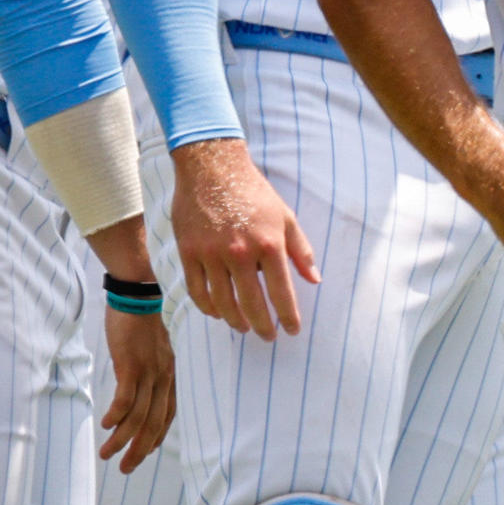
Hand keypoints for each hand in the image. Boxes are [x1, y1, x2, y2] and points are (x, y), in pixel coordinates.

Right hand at [96, 304, 175, 468]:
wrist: (138, 292)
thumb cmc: (141, 319)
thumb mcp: (151, 349)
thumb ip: (148, 370)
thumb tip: (134, 385)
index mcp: (169, 375)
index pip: (168, 415)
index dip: (157, 437)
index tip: (145, 453)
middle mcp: (163, 377)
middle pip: (154, 423)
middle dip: (140, 450)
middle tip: (125, 468)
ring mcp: (149, 372)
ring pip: (139, 416)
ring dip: (122, 439)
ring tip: (107, 454)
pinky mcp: (132, 364)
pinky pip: (126, 398)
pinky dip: (117, 416)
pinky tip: (106, 426)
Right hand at [170, 135, 315, 336]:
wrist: (212, 167)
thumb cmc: (254, 192)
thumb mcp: (286, 217)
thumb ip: (301, 250)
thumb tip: (314, 280)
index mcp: (269, 244)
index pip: (282, 293)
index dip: (288, 317)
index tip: (292, 331)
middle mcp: (240, 253)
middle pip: (252, 304)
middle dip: (262, 326)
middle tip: (268, 337)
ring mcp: (211, 254)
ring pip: (223, 303)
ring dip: (235, 321)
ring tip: (244, 327)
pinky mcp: (188, 252)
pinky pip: (197, 290)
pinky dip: (208, 308)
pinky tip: (217, 313)